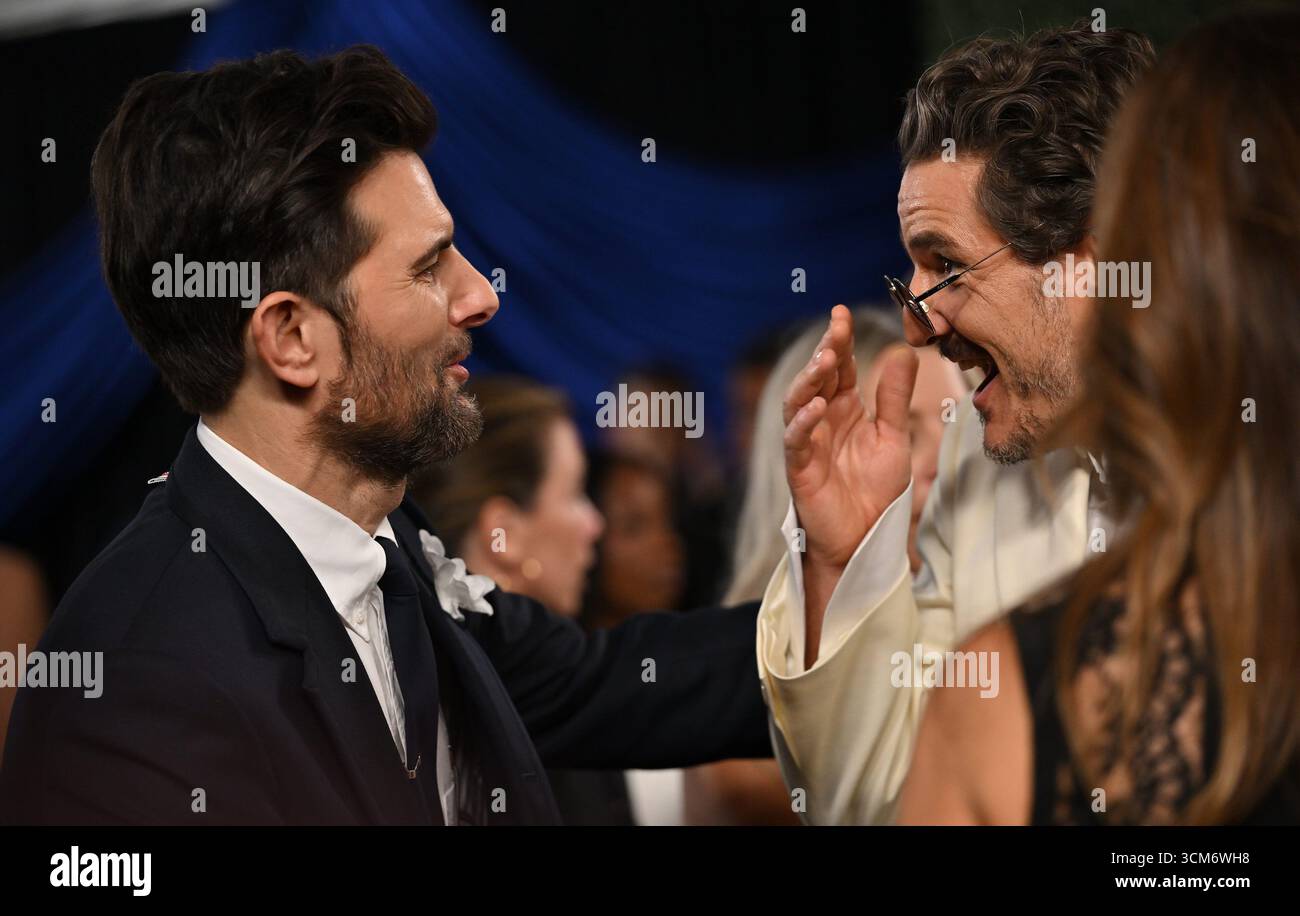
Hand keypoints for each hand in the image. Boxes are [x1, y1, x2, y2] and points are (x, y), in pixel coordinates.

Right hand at [784, 305, 917, 572]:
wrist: (864, 538)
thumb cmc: (875, 490)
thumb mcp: (895, 437)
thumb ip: (895, 398)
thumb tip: (904, 352)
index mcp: (844, 408)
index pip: (839, 367)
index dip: (839, 340)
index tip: (842, 313)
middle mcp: (822, 420)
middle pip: (816, 378)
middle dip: (824, 351)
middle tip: (836, 328)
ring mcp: (807, 443)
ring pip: (798, 403)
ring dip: (809, 380)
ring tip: (824, 360)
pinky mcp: (800, 469)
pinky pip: (795, 441)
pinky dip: (802, 423)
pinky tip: (815, 407)